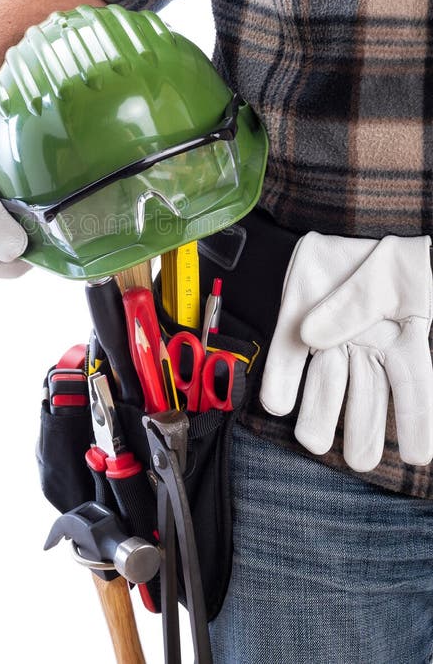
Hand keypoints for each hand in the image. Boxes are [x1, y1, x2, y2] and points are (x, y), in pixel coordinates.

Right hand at [0, 124, 29, 278]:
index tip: (31, 212)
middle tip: (16, 203)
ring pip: (11, 252)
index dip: (30, 243)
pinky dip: (11, 226)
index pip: (13, 267)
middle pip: (13, 262)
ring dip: (18, 229)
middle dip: (23, 235)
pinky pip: (4, 242)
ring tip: (6, 203)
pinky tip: (3, 208)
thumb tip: (16, 250)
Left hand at [260, 232, 432, 470]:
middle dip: (361, 428)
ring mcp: (330, 340)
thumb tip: (314, 339)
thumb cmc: (388, 261)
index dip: (417, 421)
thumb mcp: (381, 279)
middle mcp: (365, 349)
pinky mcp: (296, 326)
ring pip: (328, 382)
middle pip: (366, 395)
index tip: (419, 456)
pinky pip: (287, 357)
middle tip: (359, 460)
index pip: (414, 388)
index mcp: (402, 342)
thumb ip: (354, 308)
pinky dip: (280, 379)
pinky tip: (276, 404)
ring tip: (312, 441)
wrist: (350, 234)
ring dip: (320, 409)